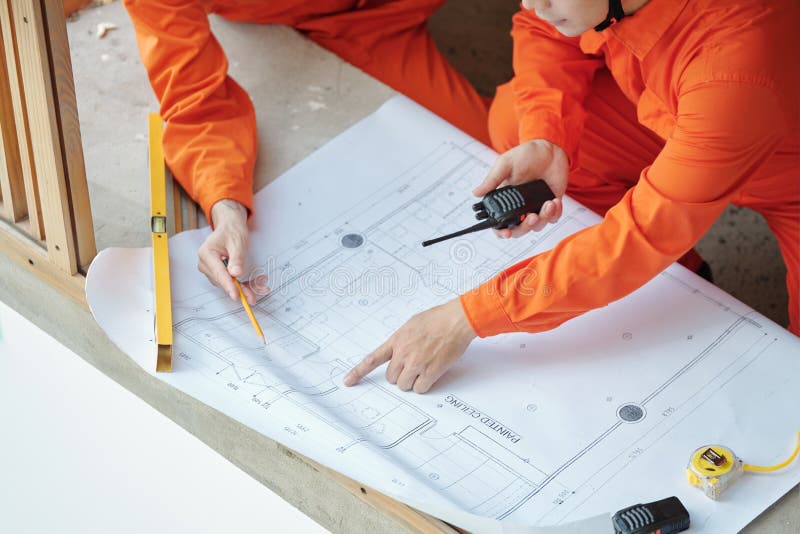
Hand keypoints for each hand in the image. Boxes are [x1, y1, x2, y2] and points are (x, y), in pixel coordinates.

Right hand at [197, 199, 268, 304]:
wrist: (230, 226)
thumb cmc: (232, 231)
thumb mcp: (238, 242)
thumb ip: (237, 258)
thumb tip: (236, 274)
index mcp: (206, 253)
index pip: (218, 273)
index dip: (228, 285)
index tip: (236, 295)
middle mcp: (205, 263)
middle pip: (223, 281)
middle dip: (240, 288)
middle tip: (253, 296)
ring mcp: (211, 269)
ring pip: (228, 283)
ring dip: (244, 287)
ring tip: (261, 287)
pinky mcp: (218, 273)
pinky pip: (230, 281)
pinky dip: (243, 283)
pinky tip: (255, 284)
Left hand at [343, 299, 475, 393]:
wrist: (455, 320)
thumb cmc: (437, 319)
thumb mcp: (411, 325)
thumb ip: (402, 339)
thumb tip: (399, 350)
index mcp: (396, 341)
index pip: (372, 359)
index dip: (358, 372)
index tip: (348, 381)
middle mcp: (403, 353)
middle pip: (391, 378)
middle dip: (400, 375)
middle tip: (413, 367)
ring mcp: (416, 363)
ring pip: (404, 385)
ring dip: (412, 381)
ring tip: (424, 368)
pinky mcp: (430, 372)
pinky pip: (420, 388)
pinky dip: (424, 385)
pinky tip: (431, 374)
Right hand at [474, 139, 568, 238]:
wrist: (549, 148)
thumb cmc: (526, 155)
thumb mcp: (505, 164)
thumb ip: (492, 180)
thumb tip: (475, 193)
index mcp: (506, 200)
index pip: (500, 222)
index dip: (501, 231)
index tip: (507, 233)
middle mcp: (520, 207)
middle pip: (519, 230)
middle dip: (525, 227)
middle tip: (531, 216)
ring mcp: (535, 207)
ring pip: (537, 226)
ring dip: (543, 218)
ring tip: (549, 203)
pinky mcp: (551, 205)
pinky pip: (553, 218)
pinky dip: (555, 213)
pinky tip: (554, 201)